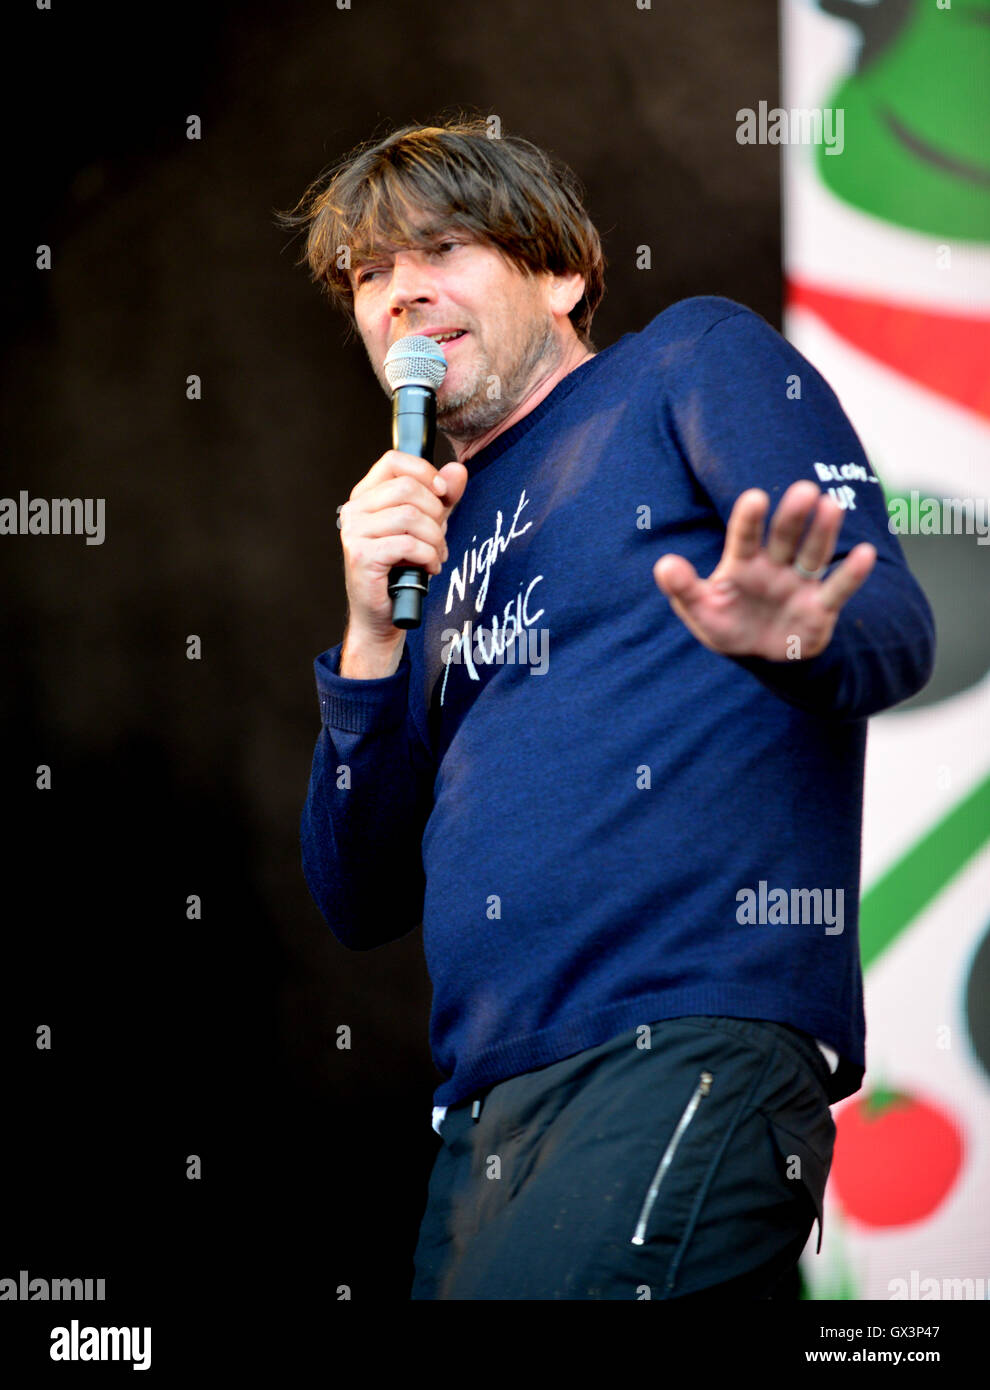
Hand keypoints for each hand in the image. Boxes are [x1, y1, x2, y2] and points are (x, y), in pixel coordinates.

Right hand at [338, 451, 469, 644]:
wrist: (382, 613)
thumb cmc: (401, 568)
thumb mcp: (428, 525)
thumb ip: (442, 497)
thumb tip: (458, 470)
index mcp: (365, 496)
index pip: (394, 460)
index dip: (424, 472)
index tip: (442, 494)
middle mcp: (354, 510)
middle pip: (407, 488)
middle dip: (436, 513)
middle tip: (439, 536)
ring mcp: (354, 532)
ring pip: (411, 516)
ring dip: (435, 539)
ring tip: (436, 555)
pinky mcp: (361, 555)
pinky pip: (408, 544)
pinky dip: (428, 556)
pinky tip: (429, 568)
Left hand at [652, 481, 876, 660]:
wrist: (757, 655)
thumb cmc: (727, 624)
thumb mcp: (699, 610)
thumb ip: (682, 588)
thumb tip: (663, 565)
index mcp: (742, 562)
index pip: (745, 536)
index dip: (749, 519)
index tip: (755, 498)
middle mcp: (774, 566)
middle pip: (785, 537)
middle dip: (793, 516)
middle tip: (805, 490)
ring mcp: (799, 584)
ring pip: (813, 554)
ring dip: (823, 532)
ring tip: (833, 506)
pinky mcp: (820, 608)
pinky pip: (837, 589)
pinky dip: (851, 574)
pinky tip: (865, 554)